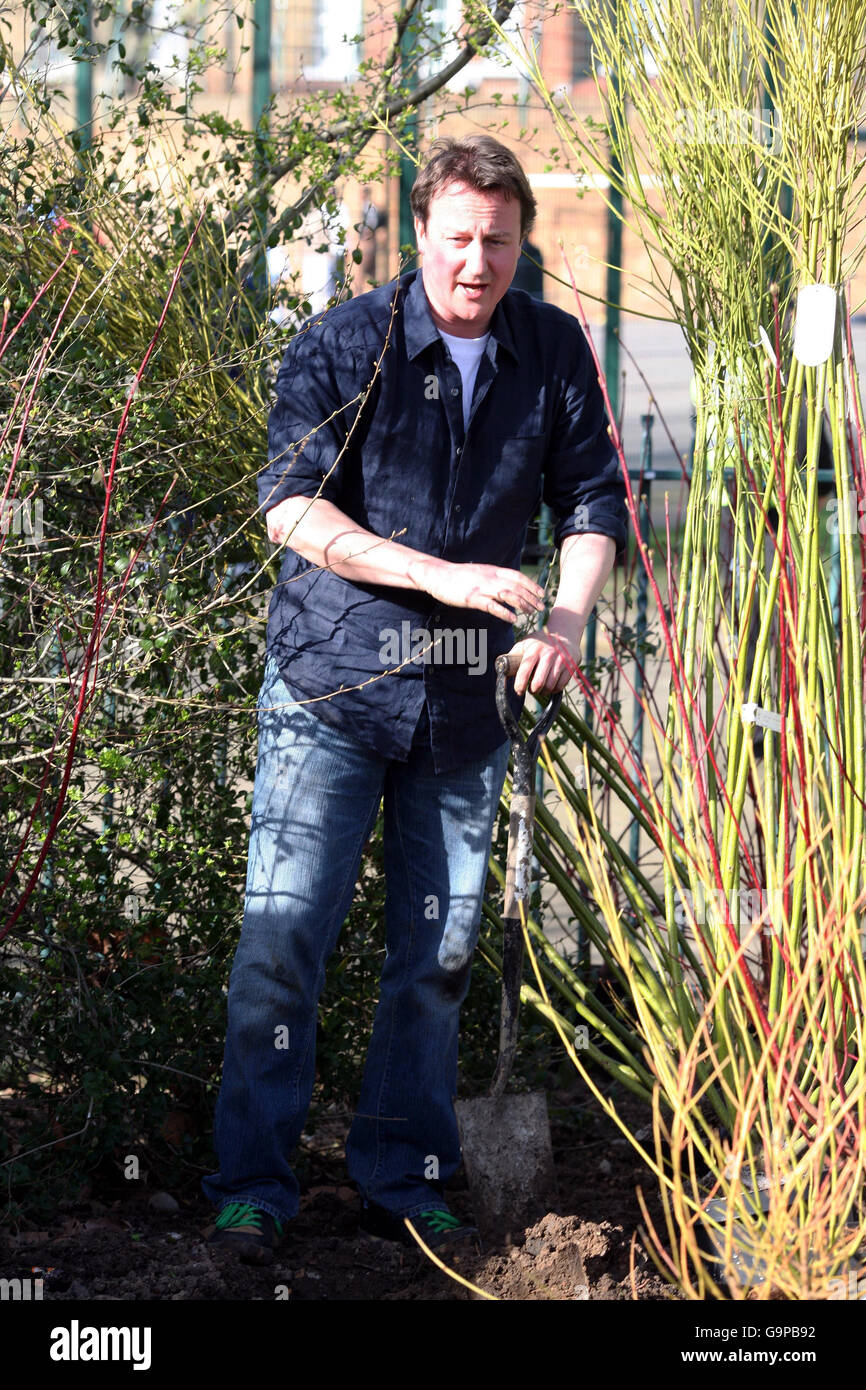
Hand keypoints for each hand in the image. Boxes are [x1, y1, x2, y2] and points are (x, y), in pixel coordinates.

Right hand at [415, 558, 544, 622]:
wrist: (438, 574)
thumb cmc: (458, 575)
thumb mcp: (480, 572)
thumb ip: (493, 577)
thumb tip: (506, 585)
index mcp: (492, 570)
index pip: (517, 576)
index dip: (531, 585)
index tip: (541, 593)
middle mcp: (490, 578)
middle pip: (516, 587)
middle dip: (531, 597)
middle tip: (541, 608)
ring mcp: (481, 588)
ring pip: (508, 595)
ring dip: (522, 604)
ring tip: (531, 613)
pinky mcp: (472, 599)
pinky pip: (492, 606)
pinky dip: (505, 613)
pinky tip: (513, 619)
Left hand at [507, 630, 580, 697]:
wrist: (565, 634)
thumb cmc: (539, 642)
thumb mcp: (525, 643)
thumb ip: (513, 655)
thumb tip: (501, 669)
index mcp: (534, 649)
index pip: (525, 670)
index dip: (520, 684)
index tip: (518, 691)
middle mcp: (548, 654)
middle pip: (539, 682)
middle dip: (532, 691)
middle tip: (530, 690)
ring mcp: (561, 660)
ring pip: (550, 686)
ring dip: (542, 692)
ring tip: (539, 688)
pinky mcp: (571, 666)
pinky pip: (560, 686)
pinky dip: (553, 690)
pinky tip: (550, 686)